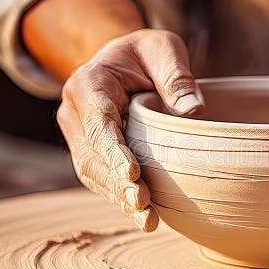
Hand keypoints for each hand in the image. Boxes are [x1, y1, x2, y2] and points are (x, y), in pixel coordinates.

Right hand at [56, 29, 203, 231]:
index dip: (113, 150)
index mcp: (88, 83)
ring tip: (148, 219)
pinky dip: (120, 199)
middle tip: (144, 203)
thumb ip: (177, 76)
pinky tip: (143, 216)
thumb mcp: (164, 49)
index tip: (132, 173)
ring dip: (118, 197)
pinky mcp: (90, 152)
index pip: (98, 122)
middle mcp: (74, 112)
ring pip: (92, 173)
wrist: (125, 60)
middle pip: (91, 155)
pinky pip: (100, 179)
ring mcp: (78, 135)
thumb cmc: (147, 53)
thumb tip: (194, 111)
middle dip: (115, 183)